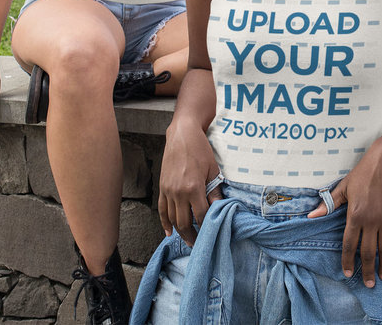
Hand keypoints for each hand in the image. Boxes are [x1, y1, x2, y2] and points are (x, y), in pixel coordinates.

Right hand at [157, 119, 222, 245]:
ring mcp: (168, 190)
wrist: (182, 135)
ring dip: (180, 232)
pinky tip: (169, 232)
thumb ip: (215, 191)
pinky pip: (162, 209)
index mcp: (193, 188)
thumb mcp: (213, 170)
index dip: (207, 226)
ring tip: (189, 241)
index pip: (201, 215)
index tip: (213, 232)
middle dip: (193, 236)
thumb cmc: (200, 150)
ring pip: (172, 219)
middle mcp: (178, 192)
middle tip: (200, 245)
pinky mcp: (162, 188)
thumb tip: (220, 208)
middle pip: (185, 222)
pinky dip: (164, 222)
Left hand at [308, 143, 381, 287]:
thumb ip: (329, 203)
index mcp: (355, 215)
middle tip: (369, 284)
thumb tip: (311, 215)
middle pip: (368, 251)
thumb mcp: (344, 186)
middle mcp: (371, 220)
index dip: (348, 260)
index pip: (349, 244)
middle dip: (368, 270)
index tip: (348, 273)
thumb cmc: (363, 172)